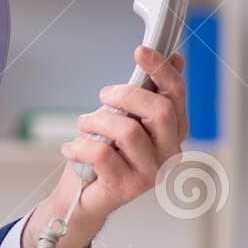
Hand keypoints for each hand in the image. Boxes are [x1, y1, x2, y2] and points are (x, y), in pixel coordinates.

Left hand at [22, 45, 188, 247]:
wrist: (82, 196)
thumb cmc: (104, 153)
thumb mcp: (124, 115)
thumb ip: (146, 92)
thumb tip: (175, 56)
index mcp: (173, 131)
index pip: (176, 94)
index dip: (161, 69)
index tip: (140, 51)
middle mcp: (170, 152)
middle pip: (159, 110)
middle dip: (125, 94)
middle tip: (104, 95)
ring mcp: (152, 172)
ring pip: (127, 130)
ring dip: (97, 121)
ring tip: (84, 125)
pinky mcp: (128, 187)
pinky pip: (102, 153)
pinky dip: (80, 145)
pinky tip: (71, 148)